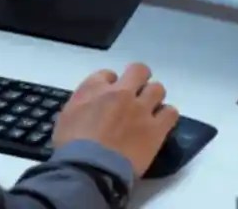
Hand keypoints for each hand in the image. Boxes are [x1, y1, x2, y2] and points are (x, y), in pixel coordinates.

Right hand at [51, 62, 179, 177]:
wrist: (90, 166)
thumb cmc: (71, 144)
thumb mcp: (66, 115)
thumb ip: (81, 102)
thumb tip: (90, 103)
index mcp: (94, 88)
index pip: (108, 74)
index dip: (111, 83)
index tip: (110, 93)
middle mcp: (120, 92)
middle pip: (139, 71)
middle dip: (139, 77)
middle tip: (137, 90)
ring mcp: (141, 109)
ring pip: (158, 89)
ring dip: (153, 96)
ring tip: (150, 108)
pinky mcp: (156, 128)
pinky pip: (171, 112)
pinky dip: (166, 115)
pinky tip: (161, 123)